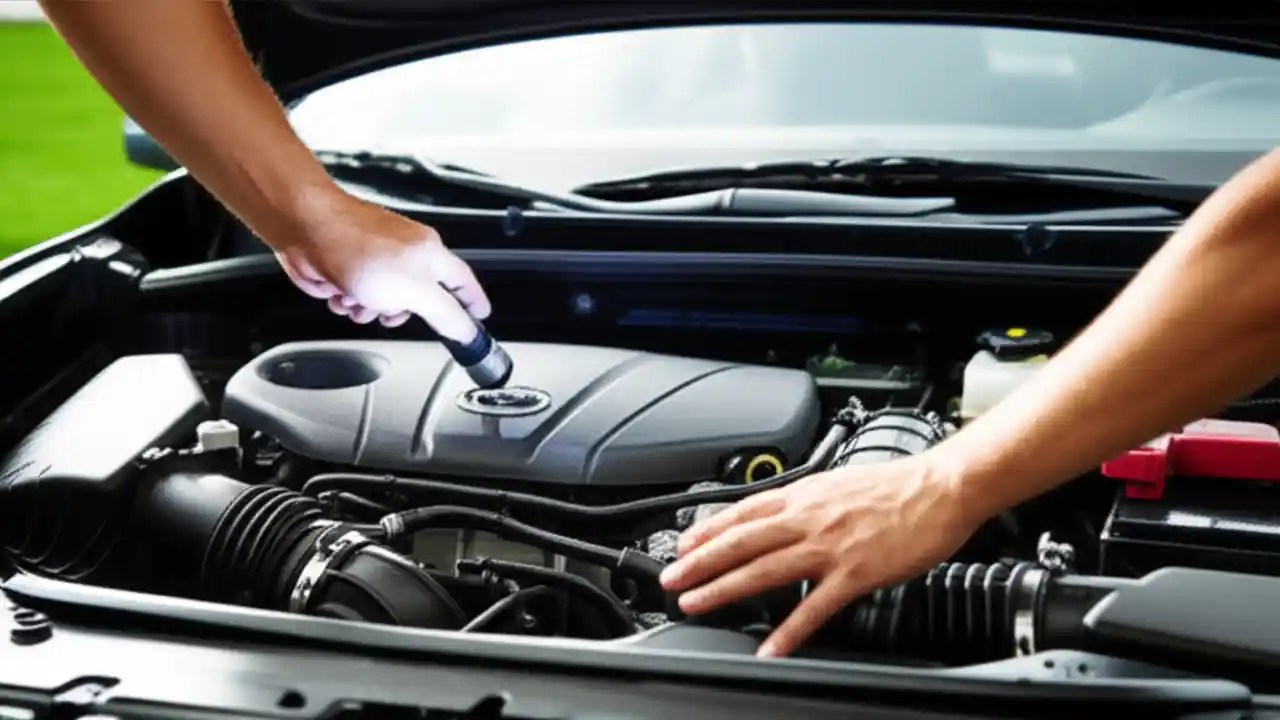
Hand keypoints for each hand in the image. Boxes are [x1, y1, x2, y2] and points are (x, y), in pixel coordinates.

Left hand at [272, 189, 489, 341]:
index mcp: (431, 254)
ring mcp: (377, 260)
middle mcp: (407, 254)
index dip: (474, 303)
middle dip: (405, 313)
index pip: (463, 283)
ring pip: (386, 301)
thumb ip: (445, 313)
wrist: (307, 230)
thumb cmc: (357, 247)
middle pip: (422, 297)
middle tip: (394, 317)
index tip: (480, 318)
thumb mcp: (414, 291)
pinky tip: (342, 296)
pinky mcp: (350, 266)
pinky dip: (350, 302)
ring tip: (360, 304)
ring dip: (371, 310)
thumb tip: (468, 329)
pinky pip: (359, 296)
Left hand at [658, 455, 980, 657]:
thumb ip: (808, 499)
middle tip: (672, 579)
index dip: (708, 530)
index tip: (684, 545)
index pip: (743, 511)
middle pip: (741, 541)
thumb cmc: (898, 485)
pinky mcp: (854, 574)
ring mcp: (829, 547)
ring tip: (697, 603)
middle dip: (700, 562)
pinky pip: (814, 607)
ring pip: (764, 570)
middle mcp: (808, 518)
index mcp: (805, 494)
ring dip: (725, 589)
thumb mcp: (839, 481)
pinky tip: (771, 648)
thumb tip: (783, 509)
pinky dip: (789, 631)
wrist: (941, 487)